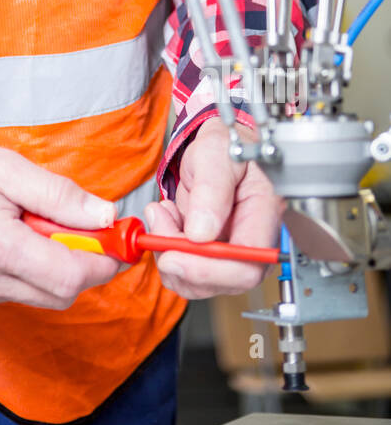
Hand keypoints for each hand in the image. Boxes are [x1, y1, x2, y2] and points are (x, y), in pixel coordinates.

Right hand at [0, 139, 122, 307]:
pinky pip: (13, 294)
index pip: (71, 276)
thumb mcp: (6, 168)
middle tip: (82, 230)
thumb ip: (58, 194)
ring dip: (53, 269)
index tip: (117, 241)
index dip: (103, 260)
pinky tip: (13, 240)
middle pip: (60, 294)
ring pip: (38, 297)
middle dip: (82, 265)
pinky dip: (27, 273)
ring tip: (36, 227)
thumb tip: (104, 215)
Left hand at [144, 116, 285, 298]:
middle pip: (224, 280)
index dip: (210, 270)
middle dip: (182, 262)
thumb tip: (202, 233)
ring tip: (162, 214)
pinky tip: (166, 219)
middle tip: (159, 227)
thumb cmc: (228, 144)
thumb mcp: (217, 152)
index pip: (248, 265)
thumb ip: (211, 189)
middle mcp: (254, 238)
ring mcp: (234, 248)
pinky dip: (166, 248)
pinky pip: (187, 266)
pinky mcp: (214, 250)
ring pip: (200, 280)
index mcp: (266, 213)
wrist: (219, 146)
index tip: (174, 256)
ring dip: (169, 253)